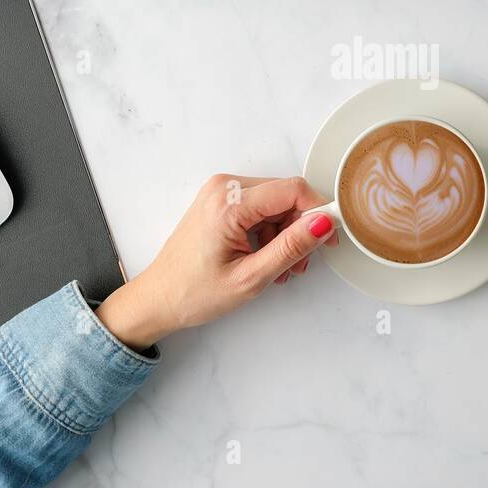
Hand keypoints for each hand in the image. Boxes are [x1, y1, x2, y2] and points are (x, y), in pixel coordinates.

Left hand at [96, 175, 337, 349]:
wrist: (157, 300)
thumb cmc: (194, 293)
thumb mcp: (251, 277)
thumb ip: (291, 247)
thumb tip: (324, 223)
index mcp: (229, 202)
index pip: (293, 189)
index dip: (318, 211)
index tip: (330, 237)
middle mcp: (225, 187)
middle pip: (285, 195)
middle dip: (301, 228)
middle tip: (300, 263)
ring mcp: (221, 192)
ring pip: (276, 202)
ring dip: (286, 233)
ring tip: (281, 268)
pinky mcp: (221, 202)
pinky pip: (261, 208)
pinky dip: (270, 232)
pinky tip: (266, 258)